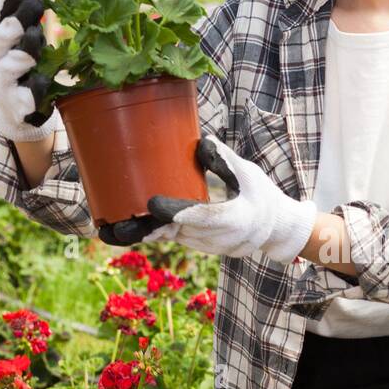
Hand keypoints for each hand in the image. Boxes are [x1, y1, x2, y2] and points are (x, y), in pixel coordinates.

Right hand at [0, 0, 59, 141]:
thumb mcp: (11, 36)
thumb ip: (9, 9)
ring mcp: (1, 81)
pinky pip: (28, 93)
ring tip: (39, 43)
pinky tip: (44, 81)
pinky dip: (37, 86)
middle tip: (39, 4)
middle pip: (2, 34)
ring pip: (14, 62)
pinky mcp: (16, 104)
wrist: (13, 109)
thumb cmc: (16, 65)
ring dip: (29, 51)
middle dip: (19, 18)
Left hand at [98, 135, 317, 262]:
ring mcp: (212, 247)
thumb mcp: (248, 174)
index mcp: (239, 219)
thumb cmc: (263, 195)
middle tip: (116, 225)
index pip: (203, 216)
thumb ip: (224, 160)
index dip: (176, 212)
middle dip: (146, 229)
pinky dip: (153, 236)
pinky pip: (175, 241)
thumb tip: (201, 141)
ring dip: (143, 235)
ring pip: (174, 239)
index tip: (151, 205)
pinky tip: (127, 231)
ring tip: (111, 230)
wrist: (276, 228)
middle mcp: (223, 239)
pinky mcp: (203, 248)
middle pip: (179, 232)